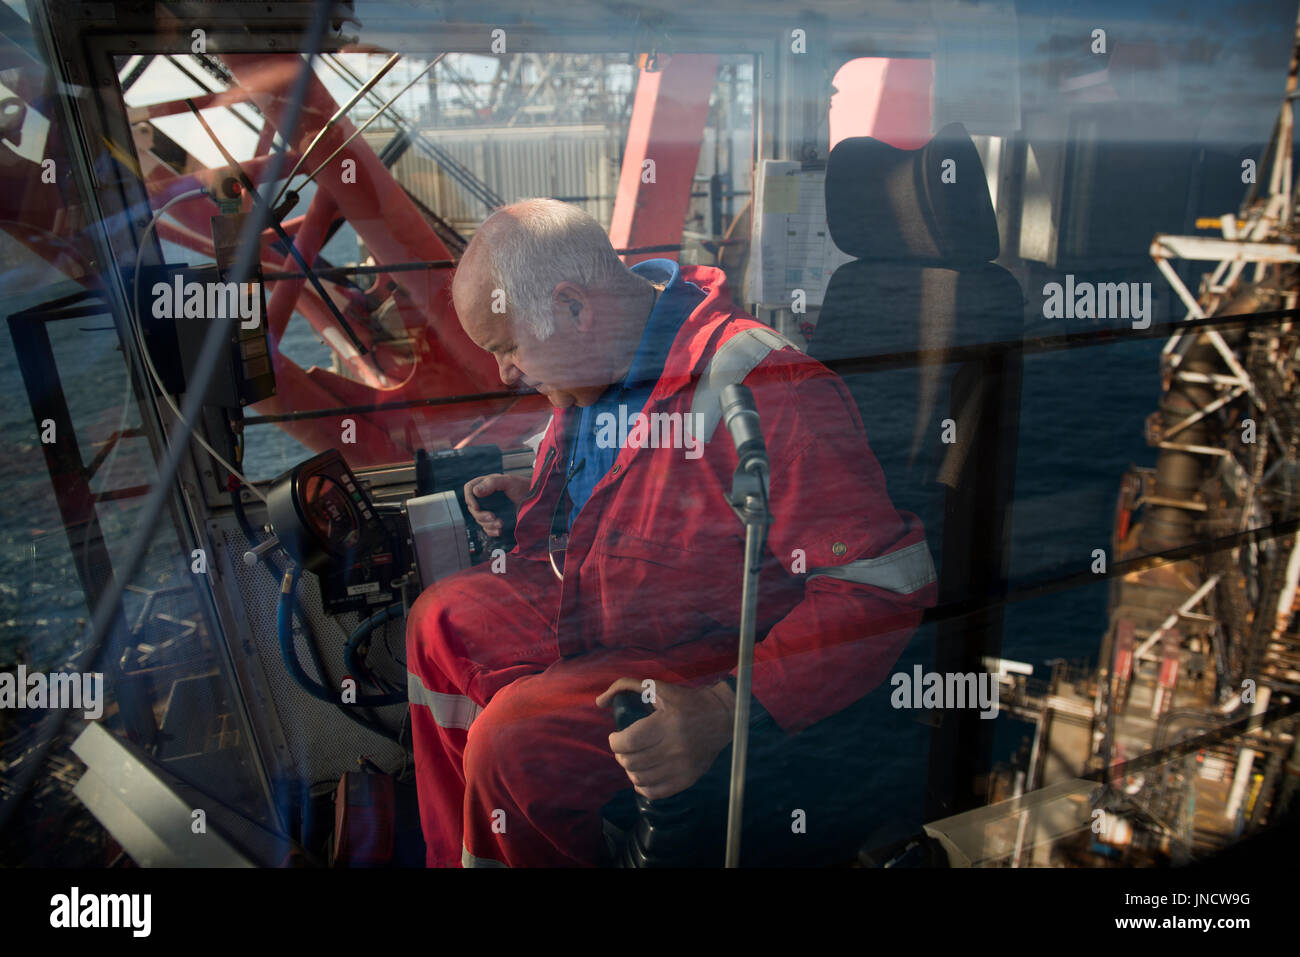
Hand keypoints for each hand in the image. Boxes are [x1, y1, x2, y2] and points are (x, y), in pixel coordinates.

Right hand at [463, 472, 530, 537]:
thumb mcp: (508, 482)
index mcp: (486, 485)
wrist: (535, 500)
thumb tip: (475, 491)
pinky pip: (487, 528)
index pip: (469, 489)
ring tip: (500, 523)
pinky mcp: (495, 520)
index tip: (476, 506)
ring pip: (479, 520)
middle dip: (481, 515)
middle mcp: (486, 497)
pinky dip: (492, 531)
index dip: (469, 498)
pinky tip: (500, 530)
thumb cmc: (523, 487)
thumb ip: (491, 483)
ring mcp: (490, 509)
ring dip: (488, 524)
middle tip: (492, 517)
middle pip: (472, 508)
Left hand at [596, 677, 735, 800]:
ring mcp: (682, 766)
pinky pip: (656, 792)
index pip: (628, 742)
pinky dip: (642, 787)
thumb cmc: (685, 700)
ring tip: (632, 760)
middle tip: (623, 748)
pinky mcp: (688, 778)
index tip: (615, 737)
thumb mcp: (656, 687)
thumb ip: (625, 687)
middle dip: (620, 755)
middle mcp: (674, 747)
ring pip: (641, 778)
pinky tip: (641, 776)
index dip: (614, 742)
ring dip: (630, 770)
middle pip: (632, 762)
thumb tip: (599, 701)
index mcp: (666, 723)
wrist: (721, 716)